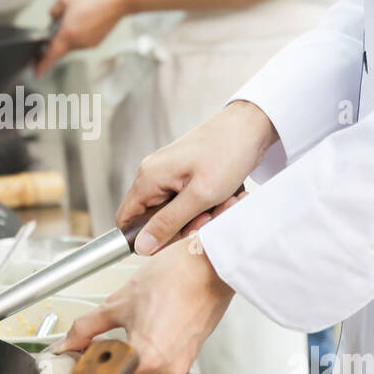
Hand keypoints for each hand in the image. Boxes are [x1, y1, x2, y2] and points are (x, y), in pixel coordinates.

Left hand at [35, 0, 130, 74]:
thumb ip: (54, 11)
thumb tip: (53, 18)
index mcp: (68, 33)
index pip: (52, 55)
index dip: (42, 65)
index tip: (36, 73)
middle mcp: (79, 42)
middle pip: (61, 47)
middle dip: (56, 39)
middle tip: (56, 25)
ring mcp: (89, 43)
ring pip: (72, 42)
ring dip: (69, 33)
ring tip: (76, 15)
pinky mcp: (96, 41)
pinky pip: (82, 40)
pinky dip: (79, 32)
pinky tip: (84, 18)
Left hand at [54, 235, 233, 373]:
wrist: (210, 267)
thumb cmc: (174, 278)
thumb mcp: (119, 301)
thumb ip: (87, 326)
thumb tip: (67, 343)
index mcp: (145, 358)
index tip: (77, 367)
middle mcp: (165, 371)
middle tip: (94, 360)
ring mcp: (179, 368)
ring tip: (119, 345)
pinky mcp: (188, 360)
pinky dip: (146, 365)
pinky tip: (141, 339)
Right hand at [117, 100, 276, 254]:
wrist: (249, 127)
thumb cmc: (227, 153)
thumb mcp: (199, 196)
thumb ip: (168, 223)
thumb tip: (141, 247)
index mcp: (148, 178)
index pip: (125, 220)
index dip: (144, 238)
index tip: (173, 239)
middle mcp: (152, 174)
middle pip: (150, 218)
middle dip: (178, 227)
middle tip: (206, 218)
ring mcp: (167, 173)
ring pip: (170, 211)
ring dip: (193, 216)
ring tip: (218, 205)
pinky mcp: (182, 174)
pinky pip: (183, 201)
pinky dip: (200, 206)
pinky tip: (219, 199)